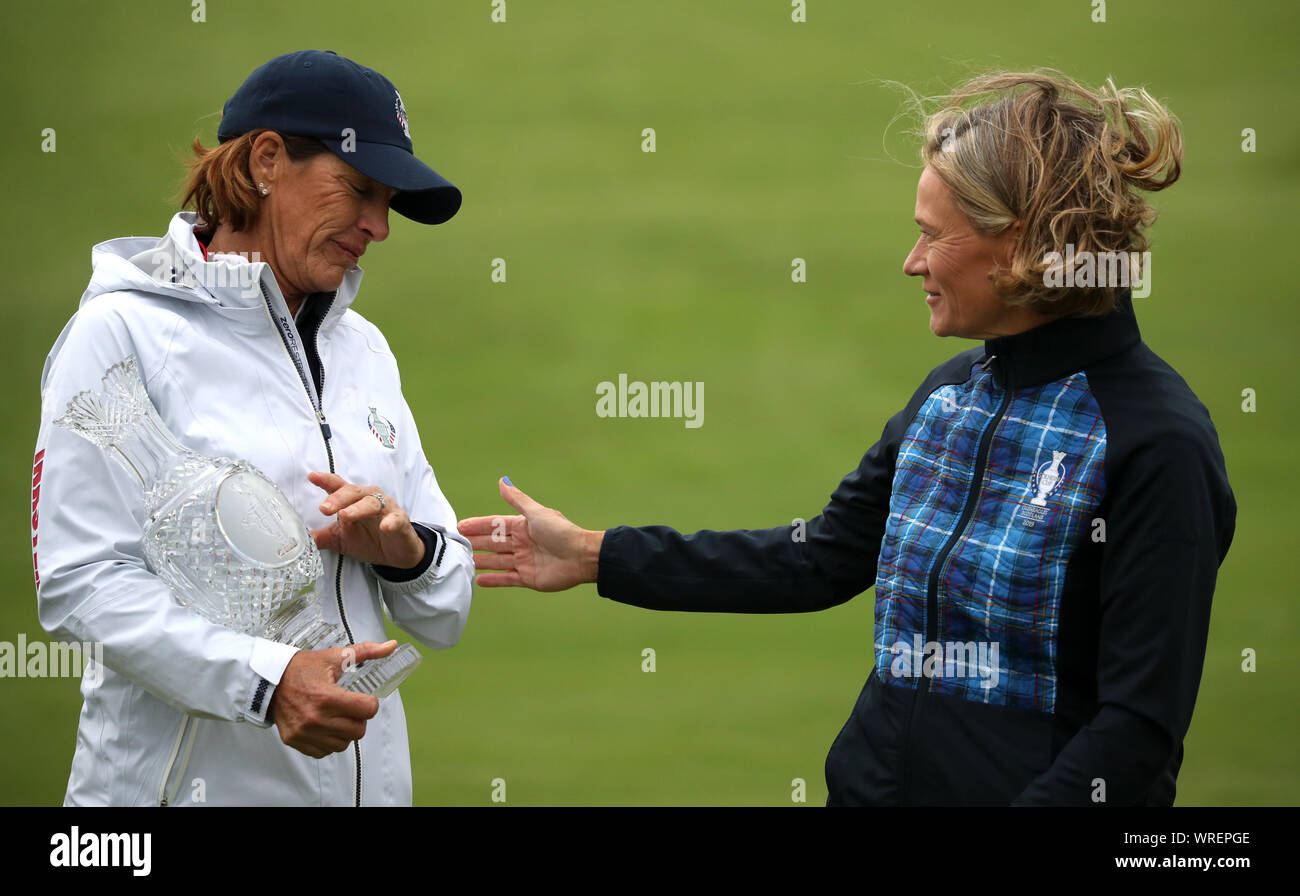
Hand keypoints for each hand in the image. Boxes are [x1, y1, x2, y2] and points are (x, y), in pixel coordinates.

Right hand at [268, 640, 396, 757]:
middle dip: (359, 718)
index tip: (361, 698)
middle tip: (348, 708)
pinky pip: (325, 751)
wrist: (268, 682)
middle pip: (358, 730)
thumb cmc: (302, 669)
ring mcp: (305, 733)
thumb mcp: (334, 657)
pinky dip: (329, 741)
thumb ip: (365, 651)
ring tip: (336, 717)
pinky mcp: (296, 742)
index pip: (368, 710)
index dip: (369, 703)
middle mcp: (316, 719)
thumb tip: (391, 646)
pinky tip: (324, 726)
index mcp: (327, 697)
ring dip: (345, 731)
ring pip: (344, 744)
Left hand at [308, 471, 424, 567]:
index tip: (312, 477)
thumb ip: (321, 537)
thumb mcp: (340, 540)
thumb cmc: (369, 540)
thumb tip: (297, 540)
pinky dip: (390, 522)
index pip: (338, 486)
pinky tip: (384, 527)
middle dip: (338, 498)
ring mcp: (386, 509)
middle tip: (324, 508)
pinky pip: (396, 519)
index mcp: (353, 501)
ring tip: (346, 515)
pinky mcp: (400, 521)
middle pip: (353, 492)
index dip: (326, 480)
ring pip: (372, 503)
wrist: (396, 554)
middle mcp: (369, 499)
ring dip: (358, 508)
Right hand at [457, 478, 602, 591]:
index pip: (495, 525)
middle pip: (493, 543)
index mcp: (523, 526)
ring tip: (464, 562)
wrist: (581, 557)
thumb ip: (518, 499)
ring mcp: (524, 561)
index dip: (478, 525)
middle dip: (475, 542)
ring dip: (481, 561)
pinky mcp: (528, 578)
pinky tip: (479, 580)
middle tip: (456, 545)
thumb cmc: (561, 532)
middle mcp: (522, 543)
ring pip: (497, 561)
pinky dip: (494, 579)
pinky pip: (507, 578)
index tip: (460, 526)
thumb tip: (502, 481)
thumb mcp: (536, 513)